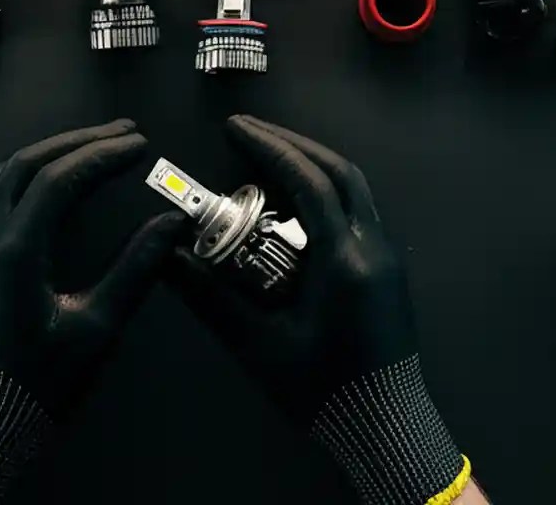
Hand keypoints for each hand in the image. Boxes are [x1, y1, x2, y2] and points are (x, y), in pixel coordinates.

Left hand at [0, 119, 184, 504]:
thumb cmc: (41, 383)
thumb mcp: (97, 327)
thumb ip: (134, 269)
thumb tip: (171, 224)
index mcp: (14, 251)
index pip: (60, 179)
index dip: (102, 155)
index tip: (139, 146)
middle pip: (29, 164)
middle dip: (78, 141)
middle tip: (123, 132)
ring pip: (5, 174)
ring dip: (50, 152)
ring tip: (92, 145)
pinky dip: (26, 174)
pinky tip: (50, 179)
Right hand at [167, 115, 472, 504]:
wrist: (384, 428)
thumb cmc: (321, 390)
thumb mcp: (258, 344)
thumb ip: (211, 297)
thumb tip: (168, 258)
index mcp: (344, 260)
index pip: (307, 181)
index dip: (269, 147)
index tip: (234, 127)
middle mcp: (373, 247)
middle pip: (339, 171)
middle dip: (293, 144)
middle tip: (249, 131)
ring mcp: (387, 257)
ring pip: (354, 189)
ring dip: (312, 165)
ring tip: (267, 158)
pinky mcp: (388, 271)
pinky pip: (357, 212)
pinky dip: (326, 192)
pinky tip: (294, 202)